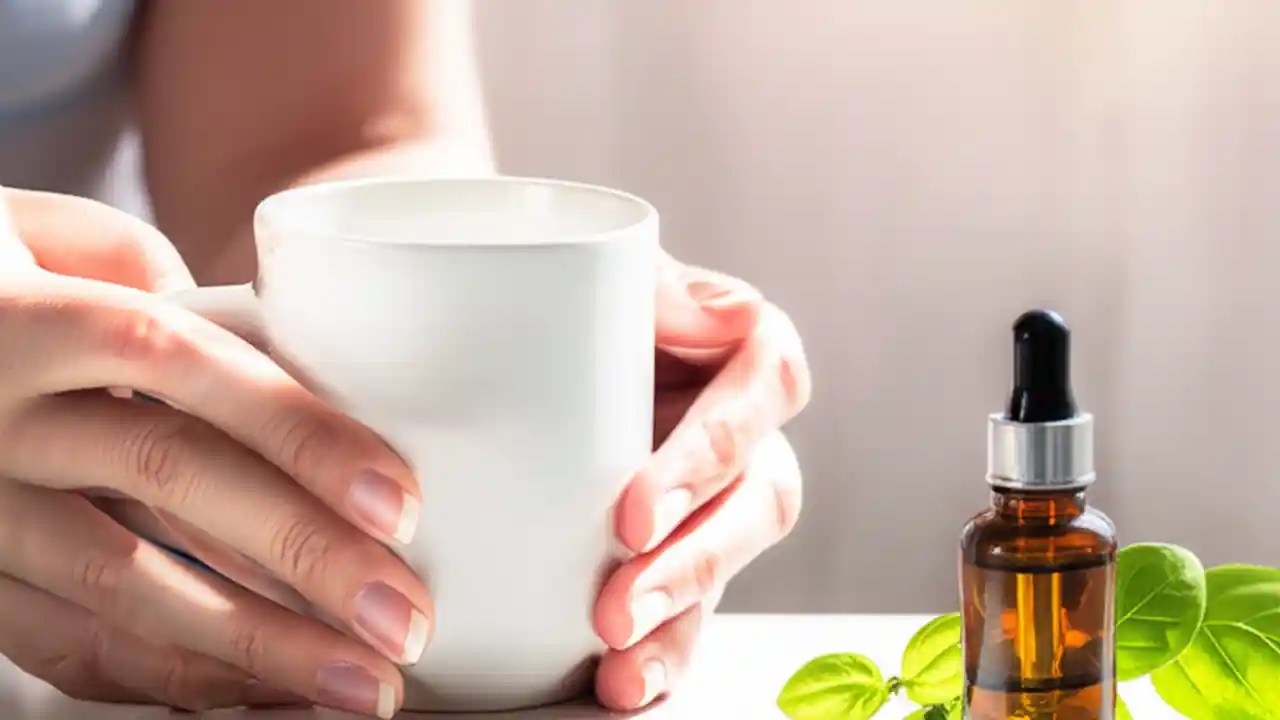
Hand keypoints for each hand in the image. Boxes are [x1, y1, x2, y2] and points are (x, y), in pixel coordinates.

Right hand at [0, 189, 429, 717]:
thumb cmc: (3, 281)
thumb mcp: (70, 248)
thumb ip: (177, 297)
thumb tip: (295, 358)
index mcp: (35, 315)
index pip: (182, 361)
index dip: (296, 432)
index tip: (400, 502)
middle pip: (169, 479)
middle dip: (304, 556)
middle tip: (402, 616)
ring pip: (120, 583)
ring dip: (255, 645)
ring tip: (359, 684)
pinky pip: (67, 645)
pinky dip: (170, 678)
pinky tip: (260, 691)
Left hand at [593, 252, 811, 708]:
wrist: (490, 332)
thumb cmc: (553, 291)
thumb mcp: (594, 272)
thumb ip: (649, 282)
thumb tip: (721, 312)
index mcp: (736, 346)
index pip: (768, 382)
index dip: (716, 449)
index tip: (633, 512)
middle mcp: (737, 424)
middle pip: (760, 494)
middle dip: (695, 560)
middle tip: (618, 606)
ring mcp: (710, 493)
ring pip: (730, 561)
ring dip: (682, 618)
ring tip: (621, 664)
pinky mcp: (675, 547)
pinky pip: (692, 608)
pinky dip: (663, 652)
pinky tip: (624, 681)